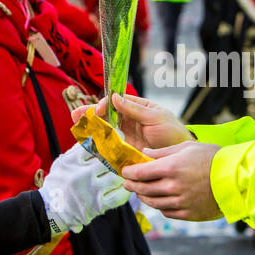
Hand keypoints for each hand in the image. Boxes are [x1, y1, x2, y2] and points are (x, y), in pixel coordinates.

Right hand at [39, 141, 127, 233]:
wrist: (51, 209)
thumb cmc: (58, 182)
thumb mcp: (63, 162)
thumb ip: (78, 150)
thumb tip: (97, 136)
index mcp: (72, 161)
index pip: (95, 144)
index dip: (109, 140)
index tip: (116, 137)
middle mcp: (82, 175)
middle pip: (109, 159)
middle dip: (119, 155)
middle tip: (124, 154)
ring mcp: (91, 191)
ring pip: (116, 176)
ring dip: (122, 172)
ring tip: (124, 170)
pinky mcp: (98, 206)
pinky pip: (119, 196)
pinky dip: (124, 189)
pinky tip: (123, 185)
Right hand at [70, 92, 192, 152]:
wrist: (179, 156)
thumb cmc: (172, 131)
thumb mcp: (155, 117)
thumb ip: (134, 109)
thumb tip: (114, 97)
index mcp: (136, 108)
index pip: (115, 102)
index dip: (104, 105)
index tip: (98, 110)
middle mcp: (128, 121)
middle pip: (105, 116)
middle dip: (90, 115)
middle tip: (75, 115)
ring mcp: (125, 136)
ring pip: (104, 130)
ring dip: (90, 129)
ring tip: (77, 128)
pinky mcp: (124, 150)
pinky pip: (109, 147)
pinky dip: (98, 146)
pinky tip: (88, 144)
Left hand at [121, 140, 222, 220]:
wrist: (236, 178)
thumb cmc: (212, 158)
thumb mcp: (187, 147)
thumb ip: (162, 152)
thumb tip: (144, 153)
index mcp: (171, 168)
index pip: (140, 173)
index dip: (129, 173)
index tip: (126, 171)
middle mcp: (173, 187)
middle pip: (142, 189)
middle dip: (132, 185)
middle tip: (128, 182)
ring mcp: (180, 202)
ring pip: (152, 202)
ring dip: (143, 197)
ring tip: (141, 192)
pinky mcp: (188, 213)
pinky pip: (166, 212)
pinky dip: (160, 206)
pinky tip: (160, 200)